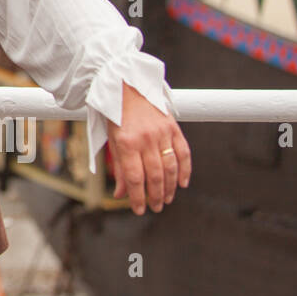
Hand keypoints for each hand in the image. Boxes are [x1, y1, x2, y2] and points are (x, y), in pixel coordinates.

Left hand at [106, 82, 190, 214]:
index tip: (140, 210)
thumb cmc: (116, 115)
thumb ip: (119, 167)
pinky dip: (185, 170)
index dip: (138, 197)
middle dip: (155, 196)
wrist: (127, 85)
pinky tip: (182, 183)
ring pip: (170, 167)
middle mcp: (145, 138)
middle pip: (155, 175)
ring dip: (170, 187)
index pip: (135, 177)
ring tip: (166, 199)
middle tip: (155, 208)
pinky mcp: (173, 127)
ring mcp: (161, 133)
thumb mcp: (111, 140)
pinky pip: (183, 153)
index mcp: (126, 142)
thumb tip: (120, 194)